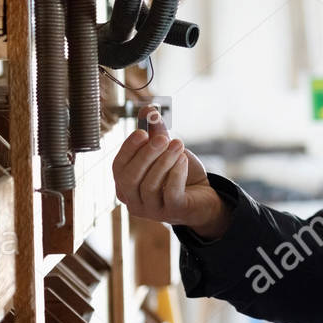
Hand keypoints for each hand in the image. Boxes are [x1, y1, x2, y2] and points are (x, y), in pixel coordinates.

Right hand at [113, 105, 229, 237]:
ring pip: (150, 186)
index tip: (142, 131)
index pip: (118, 167)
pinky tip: (182, 160)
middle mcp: (134, 201)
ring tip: (178, 144)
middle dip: (146, 155)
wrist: (203, 197)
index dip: (128, 148)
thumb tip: (148, 109)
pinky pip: (170, 193)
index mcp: (126, 185)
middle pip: (130, 178)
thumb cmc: (178, 174)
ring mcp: (153, 211)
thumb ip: (155, 132)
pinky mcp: (173, 212)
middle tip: (163, 137)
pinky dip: (176, 174)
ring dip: (164, 161)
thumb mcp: (165, 151)